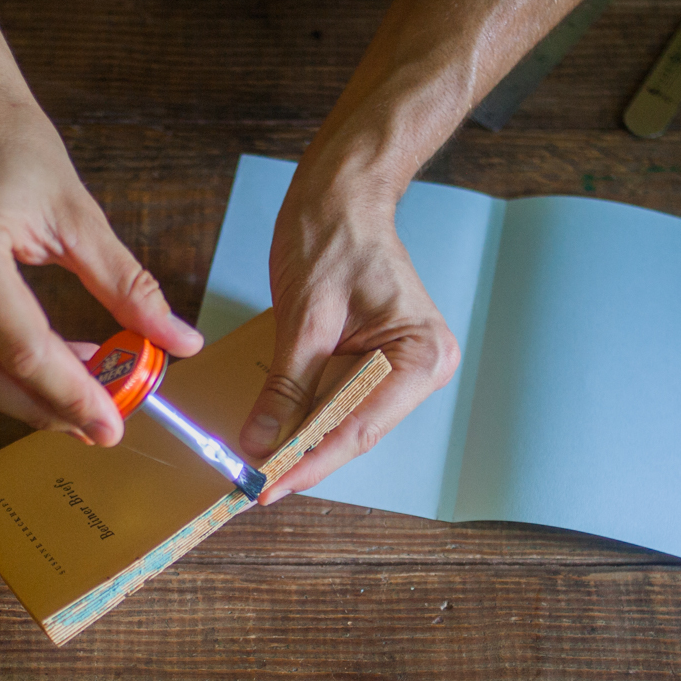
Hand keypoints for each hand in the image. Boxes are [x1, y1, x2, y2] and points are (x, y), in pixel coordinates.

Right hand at [0, 95, 202, 444]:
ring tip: (80, 393)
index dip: (69, 394)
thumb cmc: (13, 146)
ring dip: (23, 392)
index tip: (110, 425)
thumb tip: (179, 344)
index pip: (21, 346)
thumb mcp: (79, 214)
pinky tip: (46, 363)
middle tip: (95, 425)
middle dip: (43, 408)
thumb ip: (128, 287)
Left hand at [240, 166, 460, 503]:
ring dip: (304, 442)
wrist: (341, 193)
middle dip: (305, 458)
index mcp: (421, 354)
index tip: (270, 487)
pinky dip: (307, 418)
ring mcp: (403, 366)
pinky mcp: (378, 362)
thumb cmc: (334, 234)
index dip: (311, 463)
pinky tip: (276, 434)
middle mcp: (423, 367)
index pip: (360, 429)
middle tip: (257, 486)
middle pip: (356, 432)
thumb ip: (286, 387)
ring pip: (346, 422)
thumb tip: (261, 442)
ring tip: (261, 467)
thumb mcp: (305, 317)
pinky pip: (340, 402)